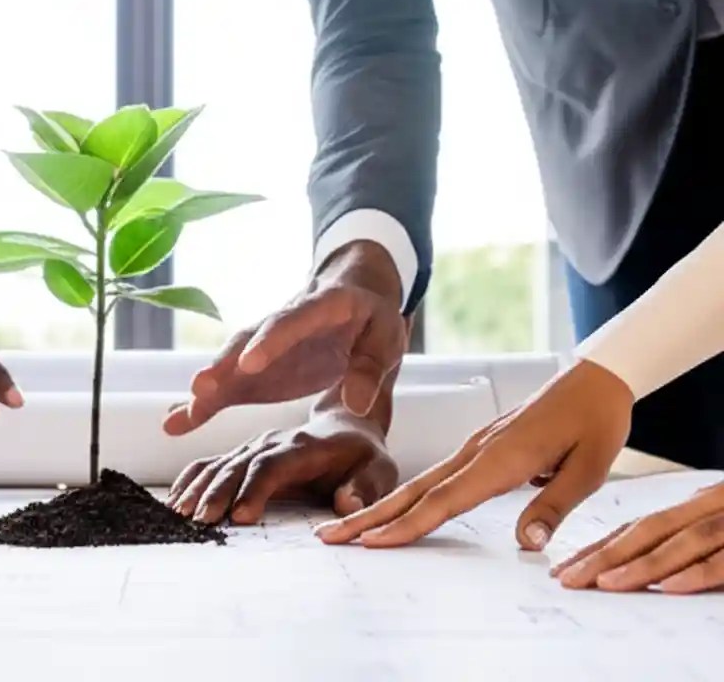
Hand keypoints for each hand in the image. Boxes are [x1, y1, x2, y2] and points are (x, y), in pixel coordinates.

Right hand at [163, 241, 405, 435]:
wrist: (352, 297)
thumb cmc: (371, 318)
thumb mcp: (385, 336)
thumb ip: (371, 366)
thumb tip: (356, 403)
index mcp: (319, 307)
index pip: (291, 322)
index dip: (269, 342)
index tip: (249, 363)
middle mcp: (280, 324)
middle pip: (246, 341)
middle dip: (223, 365)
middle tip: (201, 388)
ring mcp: (262, 347)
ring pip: (229, 365)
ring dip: (208, 389)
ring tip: (181, 416)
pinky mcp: (253, 371)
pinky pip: (226, 387)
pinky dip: (201, 405)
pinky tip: (175, 425)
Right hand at [166, 409, 397, 523]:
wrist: (349, 430)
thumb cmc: (364, 458)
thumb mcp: (380, 471)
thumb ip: (365, 487)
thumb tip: (346, 504)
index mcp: (305, 445)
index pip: (274, 465)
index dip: (255, 488)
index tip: (241, 516)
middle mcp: (273, 441)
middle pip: (239, 464)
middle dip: (217, 492)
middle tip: (200, 521)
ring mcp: (254, 446)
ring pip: (219, 463)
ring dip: (197, 488)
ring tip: (179, 515)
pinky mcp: (243, 454)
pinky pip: (211, 463)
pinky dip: (191, 480)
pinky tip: (174, 500)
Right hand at [315, 360, 633, 549]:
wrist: (595, 380)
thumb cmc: (596, 421)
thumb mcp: (591, 469)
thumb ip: (554, 506)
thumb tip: (527, 544)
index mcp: (501, 458)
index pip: (445, 500)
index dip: (407, 525)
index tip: (373, 543)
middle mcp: (476, 451)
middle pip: (413, 492)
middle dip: (368, 516)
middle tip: (328, 536)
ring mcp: (471, 448)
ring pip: (416, 484)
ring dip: (378, 508)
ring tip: (344, 528)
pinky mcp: (475, 447)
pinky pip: (432, 477)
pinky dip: (404, 496)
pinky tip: (390, 510)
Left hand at [550, 483, 723, 593]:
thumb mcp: (720, 521)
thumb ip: (688, 537)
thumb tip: (648, 565)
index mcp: (698, 504)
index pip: (640, 527)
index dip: (601, 548)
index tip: (564, 570)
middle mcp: (710, 507)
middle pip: (650, 530)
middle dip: (606, 556)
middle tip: (568, 580)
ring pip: (684, 541)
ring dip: (643, 563)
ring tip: (605, 583)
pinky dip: (697, 572)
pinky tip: (670, 586)